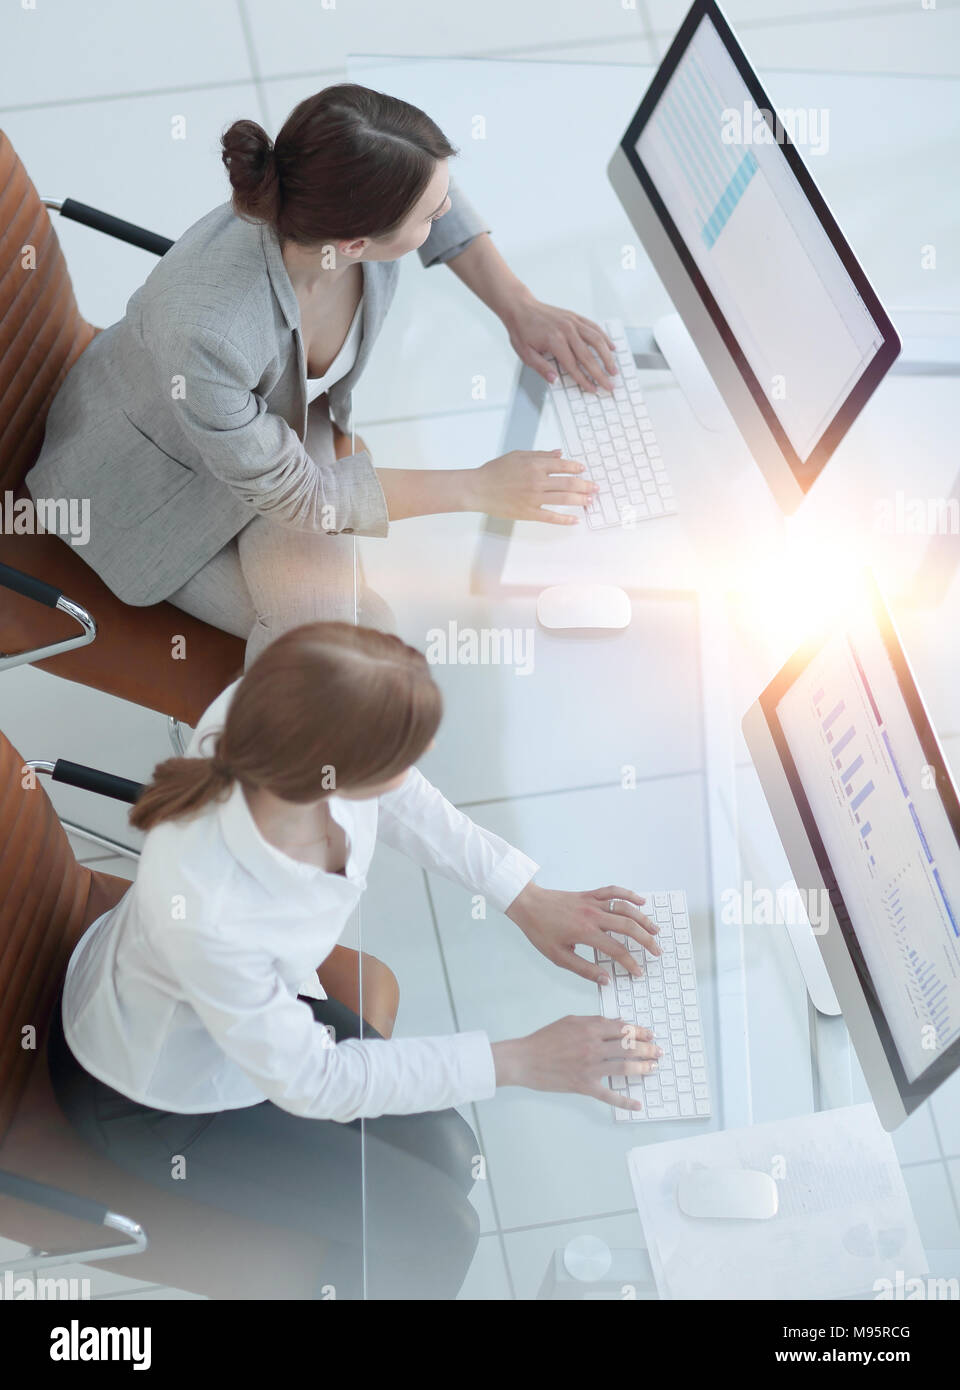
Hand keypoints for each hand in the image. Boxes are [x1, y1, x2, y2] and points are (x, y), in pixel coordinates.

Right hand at [467, 448, 596, 525]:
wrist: (478, 489)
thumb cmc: (495, 471)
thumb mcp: (517, 456)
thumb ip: (540, 455)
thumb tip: (559, 453)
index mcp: (534, 465)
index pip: (562, 466)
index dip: (575, 468)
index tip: (583, 470)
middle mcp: (537, 481)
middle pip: (567, 483)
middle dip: (584, 485)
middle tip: (595, 487)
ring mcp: (533, 498)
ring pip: (563, 499)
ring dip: (579, 500)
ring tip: (590, 501)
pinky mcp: (528, 512)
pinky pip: (550, 517)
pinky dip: (564, 519)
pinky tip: (574, 520)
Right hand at [491, 1015, 662, 1113]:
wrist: (524, 1059)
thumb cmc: (544, 1039)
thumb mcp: (570, 1021)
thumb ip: (594, 1021)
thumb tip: (617, 1023)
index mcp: (589, 1028)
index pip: (622, 1029)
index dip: (639, 1031)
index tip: (650, 1034)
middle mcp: (592, 1047)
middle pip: (628, 1047)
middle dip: (647, 1048)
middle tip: (659, 1051)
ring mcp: (589, 1068)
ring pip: (624, 1068)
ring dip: (642, 1067)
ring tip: (654, 1067)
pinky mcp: (583, 1085)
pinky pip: (608, 1095)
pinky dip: (624, 1101)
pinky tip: (637, 1104)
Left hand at [501, 294, 618, 393]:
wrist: (520, 307)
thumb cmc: (522, 330)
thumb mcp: (525, 354)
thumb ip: (541, 368)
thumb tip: (555, 380)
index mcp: (554, 341)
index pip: (573, 366)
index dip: (584, 380)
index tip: (593, 389)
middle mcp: (566, 330)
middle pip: (588, 356)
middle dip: (600, 373)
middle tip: (609, 384)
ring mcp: (572, 322)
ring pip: (596, 340)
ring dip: (607, 356)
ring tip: (614, 369)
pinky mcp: (575, 317)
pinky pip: (594, 328)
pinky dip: (604, 338)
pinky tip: (611, 347)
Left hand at [506, 881, 660, 982]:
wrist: (528, 905)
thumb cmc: (540, 931)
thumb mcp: (559, 957)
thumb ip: (584, 969)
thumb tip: (605, 979)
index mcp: (585, 933)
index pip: (616, 950)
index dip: (630, 963)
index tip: (638, 972)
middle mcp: (593, 915)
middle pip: (628, 927)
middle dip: (646, 940)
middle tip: (656, 951)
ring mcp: (592, 902)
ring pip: (625, 908)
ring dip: (643, 919)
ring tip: (655, 930)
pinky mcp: (589, 894)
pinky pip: (613, 892)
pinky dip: (629, 895)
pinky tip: (641, 902)